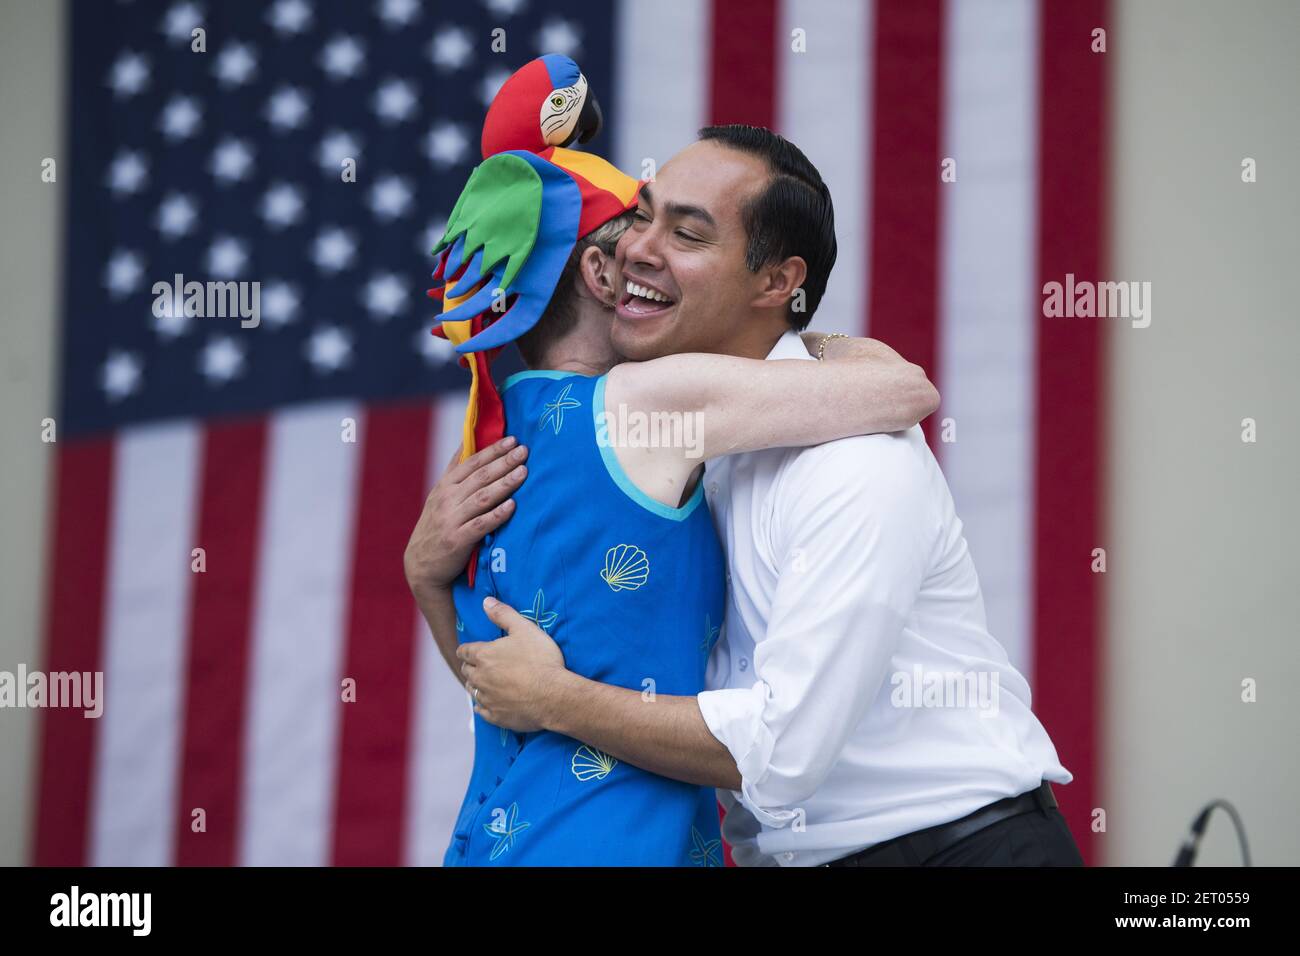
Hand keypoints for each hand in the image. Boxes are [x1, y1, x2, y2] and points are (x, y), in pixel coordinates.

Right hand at [403, 436, 528, 596]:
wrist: (422, 565)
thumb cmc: (437, 526)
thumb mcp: (439, 495)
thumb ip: (454, 469)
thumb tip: (467, 440)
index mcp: (445, 486)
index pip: (472, 463)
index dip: (493, 450)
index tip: (513, 440)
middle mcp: (447, 499)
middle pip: (480, 477)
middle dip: (503, 462)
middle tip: (524, 451)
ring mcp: (451, 520)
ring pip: (482, 498)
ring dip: (504, 484)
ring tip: (523, 473)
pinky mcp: (457, 540)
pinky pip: (480, 525)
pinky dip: (496, 515)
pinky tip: (512, 506)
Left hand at [458, 596, 568, 732]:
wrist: (554, 695)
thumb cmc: (541, 659)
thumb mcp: (525, 629)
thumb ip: (503, 614)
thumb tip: (486, 601)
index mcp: (484, 655)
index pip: (464, 651)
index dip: (467, 650)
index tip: (471, 651)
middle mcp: (480, 678)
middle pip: (466, 671)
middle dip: (470, 667)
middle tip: (479, 665)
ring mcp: (487, 699)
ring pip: (472, 691)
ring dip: (476, 686)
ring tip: (485, 683)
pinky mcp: (496, 716)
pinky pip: (482, 711)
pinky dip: (483, 706)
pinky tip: (489, 704)